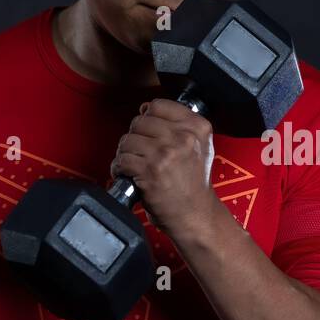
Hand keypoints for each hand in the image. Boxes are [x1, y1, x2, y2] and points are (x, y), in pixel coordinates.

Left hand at [110, 98, 216, 241]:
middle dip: (135, 137)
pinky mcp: (151, 170)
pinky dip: (119, 168)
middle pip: (140, 121)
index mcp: (197, 127)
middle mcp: (184, 137)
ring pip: (128, 140)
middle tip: (140, 152)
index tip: (149, 131)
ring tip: (134, 164)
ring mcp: (166, 153)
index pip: (159, 105)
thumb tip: (146, 109)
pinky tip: (129, 174)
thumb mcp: (199, 146)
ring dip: (125, 153)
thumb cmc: (194, 184)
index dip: (148, 118)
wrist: (195, 214)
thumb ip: (179, 125)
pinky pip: (122, 159)